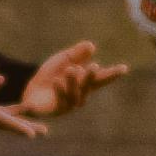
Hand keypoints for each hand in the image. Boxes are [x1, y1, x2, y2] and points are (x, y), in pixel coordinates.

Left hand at [4, 42, 128, 122]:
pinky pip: (60, 101)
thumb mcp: (62, 61)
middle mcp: (80, 95)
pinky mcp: (56, 110)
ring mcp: (69, 105)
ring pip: (75, 94)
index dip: (112, 74)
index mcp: (84, 83)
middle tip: (94, 66)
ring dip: (74, 81)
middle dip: (92, 77)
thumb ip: (76, 54)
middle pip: (89, 86)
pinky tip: (56, 81)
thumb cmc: (49, 77)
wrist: (30, 93)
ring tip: (70, 69)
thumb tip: (92, 45)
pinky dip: (59, 90)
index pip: (101, 78)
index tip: (124, 68)